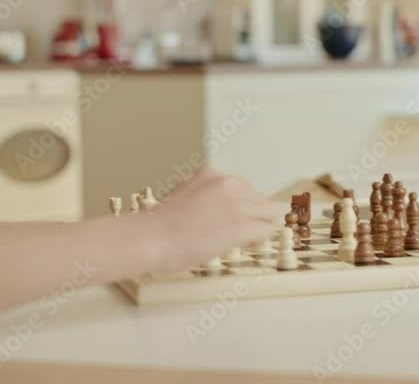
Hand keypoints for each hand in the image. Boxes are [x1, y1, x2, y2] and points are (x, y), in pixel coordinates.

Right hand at [146, 169, 285, 270]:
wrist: (151, 238)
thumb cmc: (159, 226)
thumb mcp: (183, 196)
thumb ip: (204, 197)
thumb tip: (215, 211)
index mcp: (211, 174)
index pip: (242, 187)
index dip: (240, 205)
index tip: (232, 218)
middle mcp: (227, 183)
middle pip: (258, 198)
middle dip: (252, 215)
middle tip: (238, 232)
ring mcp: (237, 204)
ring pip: (268, 213)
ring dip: (258, 226)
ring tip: (243, 240)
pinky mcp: (242, 225)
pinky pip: (265, 230)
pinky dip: (259, 239)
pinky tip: (247, 245)